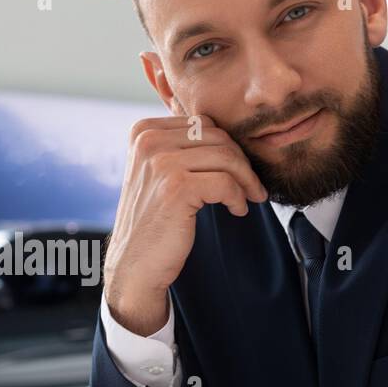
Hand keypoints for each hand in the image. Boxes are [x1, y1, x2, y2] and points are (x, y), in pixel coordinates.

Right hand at [105, 114, 265, 334]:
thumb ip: (182, 145)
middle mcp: (148, 140)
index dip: (227, 146)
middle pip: (217, 136)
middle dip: (241, 162)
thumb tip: (227, 128)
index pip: (202, 122)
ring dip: (246, 180)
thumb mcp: (159, 172)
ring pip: (226, 157)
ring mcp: (161, 162)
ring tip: (248, 198)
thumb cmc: (154, 219)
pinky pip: (226, 182)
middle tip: (253, 186)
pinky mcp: (176, 187)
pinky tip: (237, 210)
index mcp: (143, 131)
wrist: (134, 264)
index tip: (238, 170)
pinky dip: (238, 198)